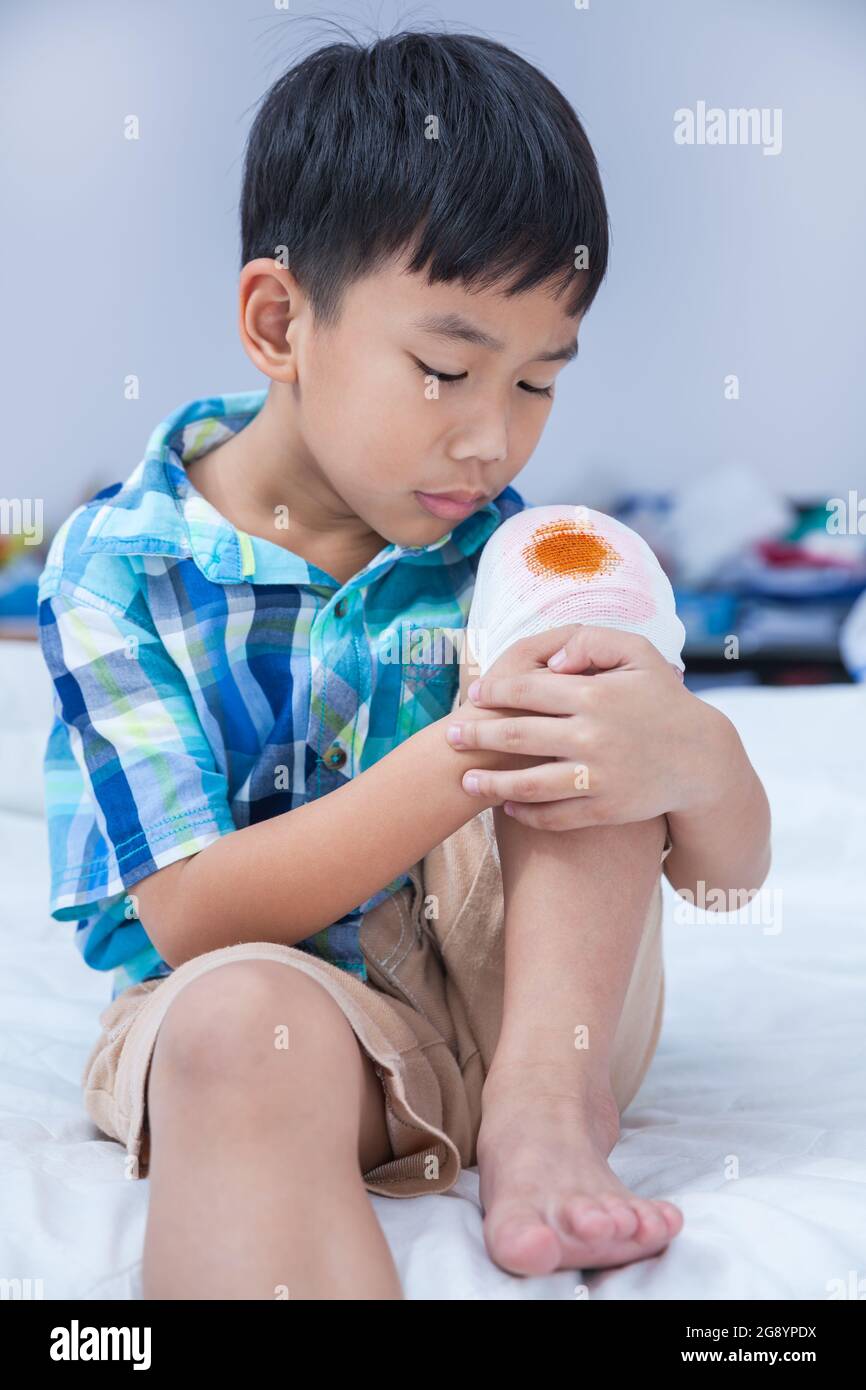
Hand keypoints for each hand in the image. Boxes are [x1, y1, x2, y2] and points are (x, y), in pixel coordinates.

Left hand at [446, 625, 734, 828]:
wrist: (701, 759)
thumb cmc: (663, 699)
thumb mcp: (639, 654)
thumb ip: (593, 641)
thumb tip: (552, 659)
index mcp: (593, 694)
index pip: (526, 690)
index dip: (493, 691)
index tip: (475, 694)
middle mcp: (591, 736)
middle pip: (516, 737)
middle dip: (477, 737)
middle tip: (451, 737)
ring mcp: (597, 777)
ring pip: (528, 784)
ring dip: (490, 784)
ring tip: (466, 782)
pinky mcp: (605, 810)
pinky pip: (554, 815)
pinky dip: (525, 813)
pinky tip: (507, 805)